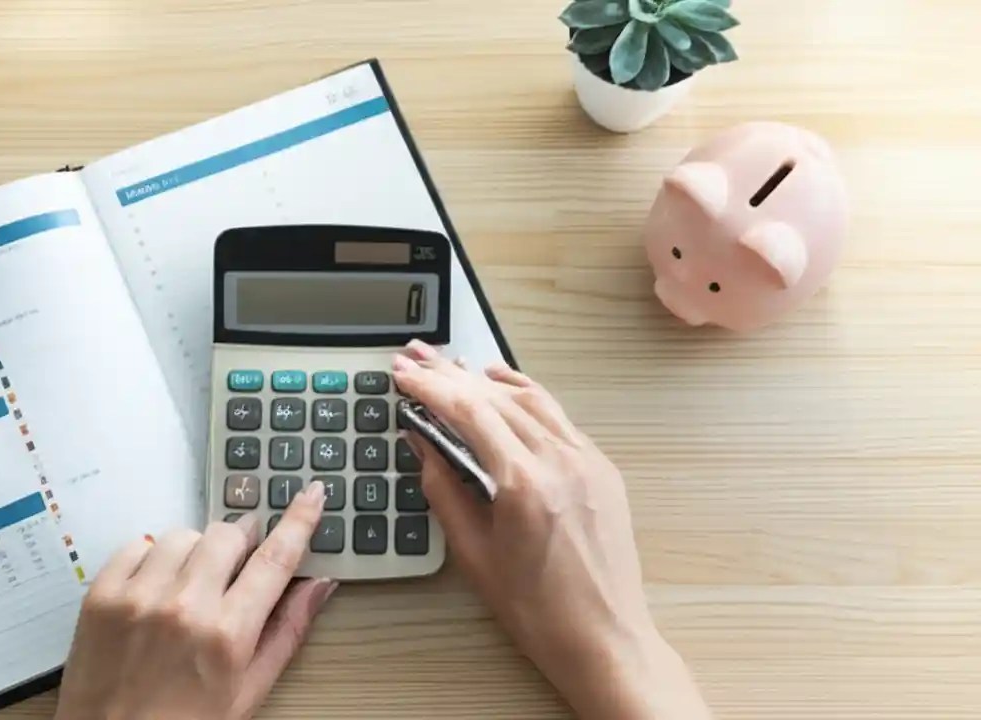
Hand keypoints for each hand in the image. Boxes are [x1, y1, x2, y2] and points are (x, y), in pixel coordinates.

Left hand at [55, 482, 335, 719]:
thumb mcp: (248, 691)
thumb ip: (286, 632)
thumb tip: (320, 585)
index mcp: (227, 635)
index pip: (275, 559)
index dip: (298, 520)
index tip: (311, 494)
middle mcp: (183, 607)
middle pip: (228, 534)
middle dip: (241, 543)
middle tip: (237, 566)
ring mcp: (137, 596)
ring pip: (184, 535)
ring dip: (197, 551)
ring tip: (191, 585)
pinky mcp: (101, 594)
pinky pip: (138, 544)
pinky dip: (153, 557)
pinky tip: (157, 587)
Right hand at [392, 341, 709, 719]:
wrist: (604, 638)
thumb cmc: (537, 610)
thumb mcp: (472, 554)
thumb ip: (444, 490)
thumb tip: (422, 443)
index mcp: (524, 483)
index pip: (467, 412)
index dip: (429, 387)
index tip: (402, 373)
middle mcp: (560, 460)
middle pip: (496, 397)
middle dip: (450, 374)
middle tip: (416, 357)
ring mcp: (586, 460)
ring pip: (530, 398)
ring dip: (486, 378)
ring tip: (452, 364)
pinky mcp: (601, 468)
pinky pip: (558, 417)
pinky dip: (525, 395)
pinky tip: (503, 387)